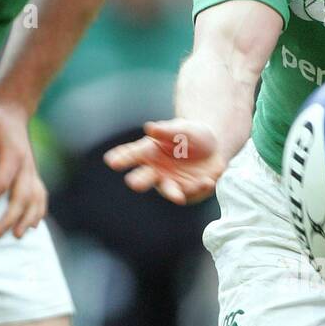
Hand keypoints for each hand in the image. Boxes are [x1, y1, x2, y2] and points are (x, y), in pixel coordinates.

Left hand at [0, 99, 47, 237]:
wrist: (12, 108)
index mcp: (14, 154)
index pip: (3, 181)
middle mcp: (27, 165)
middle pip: (22, 196)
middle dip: (11, 217)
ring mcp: (32, 170)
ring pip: (36, 199)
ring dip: (29, 218)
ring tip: (18, 235)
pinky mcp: (32, 173)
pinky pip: (41, 195)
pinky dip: (39, 211)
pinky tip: (34, 224)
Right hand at [104, 119, 225, 203]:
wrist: (213, 147)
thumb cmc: (189, 135)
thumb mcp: (181, 128)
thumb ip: (166, 131)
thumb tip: (150, 128)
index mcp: (149, 152)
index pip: (132, 154)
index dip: (122, 158)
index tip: (111, 161)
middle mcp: (156, 170)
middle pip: (144, 177)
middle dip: (139, 181)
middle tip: (133, 183)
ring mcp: (171, 182)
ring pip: (169, 190)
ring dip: (173, 193)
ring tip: (178, 197)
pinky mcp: (189, 190)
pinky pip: (193, 192)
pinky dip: (200, 188)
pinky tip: (207, 182)